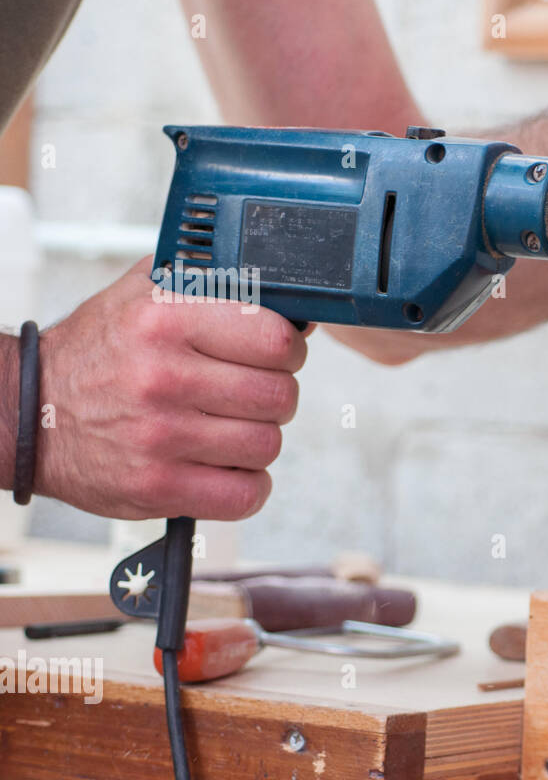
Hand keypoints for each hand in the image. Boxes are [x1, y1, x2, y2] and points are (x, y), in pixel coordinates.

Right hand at [36, 257, 307, 519]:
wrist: (29, 412)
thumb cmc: (96, 354)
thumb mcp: (142, 294)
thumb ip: (209, 283)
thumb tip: (285, 296)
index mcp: (165, 321)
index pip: (275, 338)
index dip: (287, 349)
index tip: (275, 356)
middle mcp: (163, 378)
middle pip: (279, 396)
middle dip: (273, 396)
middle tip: (247, 395)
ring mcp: (161, 438)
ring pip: (267, 445)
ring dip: (256, 440)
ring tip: (225, 429)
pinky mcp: (157, 487)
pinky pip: (245, 495)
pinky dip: (246, 487)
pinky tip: (223, 468)